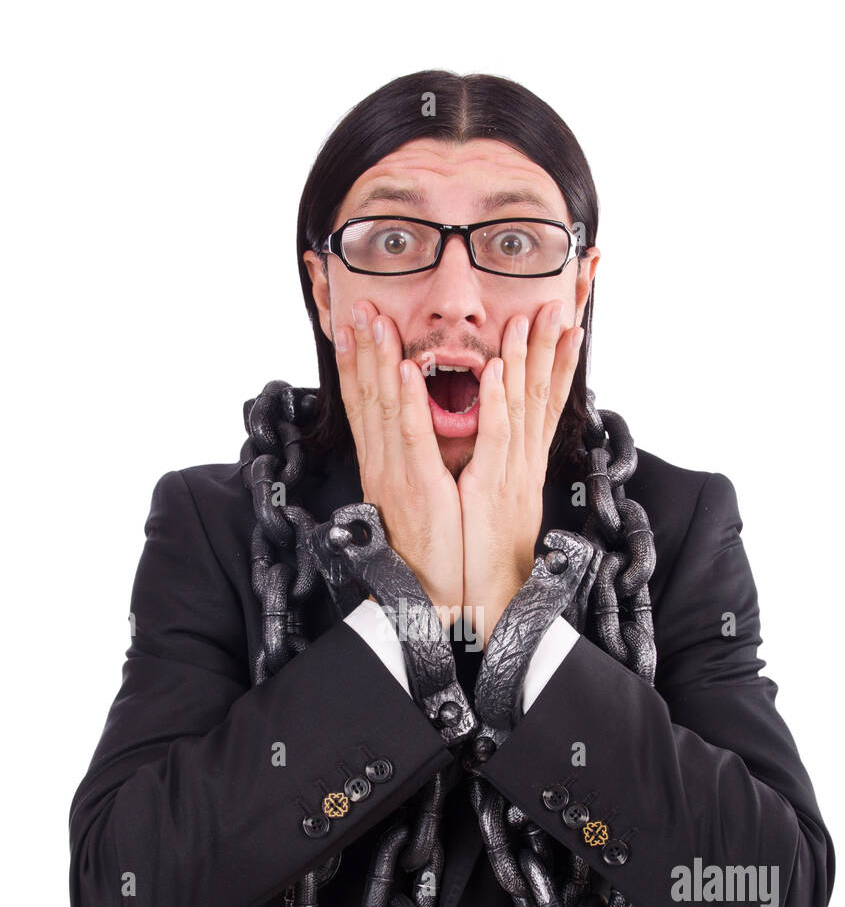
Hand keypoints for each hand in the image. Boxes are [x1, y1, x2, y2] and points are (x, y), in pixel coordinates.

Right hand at [333, 301, 463, 629]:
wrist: (430, 599)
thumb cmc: (430, 553)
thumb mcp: (417, 502)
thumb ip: (411, 468)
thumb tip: (410, 441)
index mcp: (384, 468)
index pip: (366, 406)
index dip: (357, 365)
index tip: (352, 328)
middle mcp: (384, 466)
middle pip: (367, 398)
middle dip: (361, 350)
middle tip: (355, 306)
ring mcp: (398, 476)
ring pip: (384, 408)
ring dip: (379, 361)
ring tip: (375, 320)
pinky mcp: (420, 489)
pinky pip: (413, 438)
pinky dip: (407, 403)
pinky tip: (405, 371)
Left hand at [459, 301, 583, 646]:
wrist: (491, 597)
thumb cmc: (486, 553)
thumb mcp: (497, 503)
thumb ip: (500, 469)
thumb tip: (501, 448)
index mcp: (524, 466)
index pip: (546, 405)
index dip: (559, 365)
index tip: (569, 329)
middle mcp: (524, 464)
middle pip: (543, 396)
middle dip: (551, 348)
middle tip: (559, 304)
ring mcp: (511, 473)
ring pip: (522, 406)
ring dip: (524, 360)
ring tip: (528, 319)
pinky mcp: (491, 487)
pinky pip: (494, 437)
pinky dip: (495, 402)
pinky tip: (494, 370)